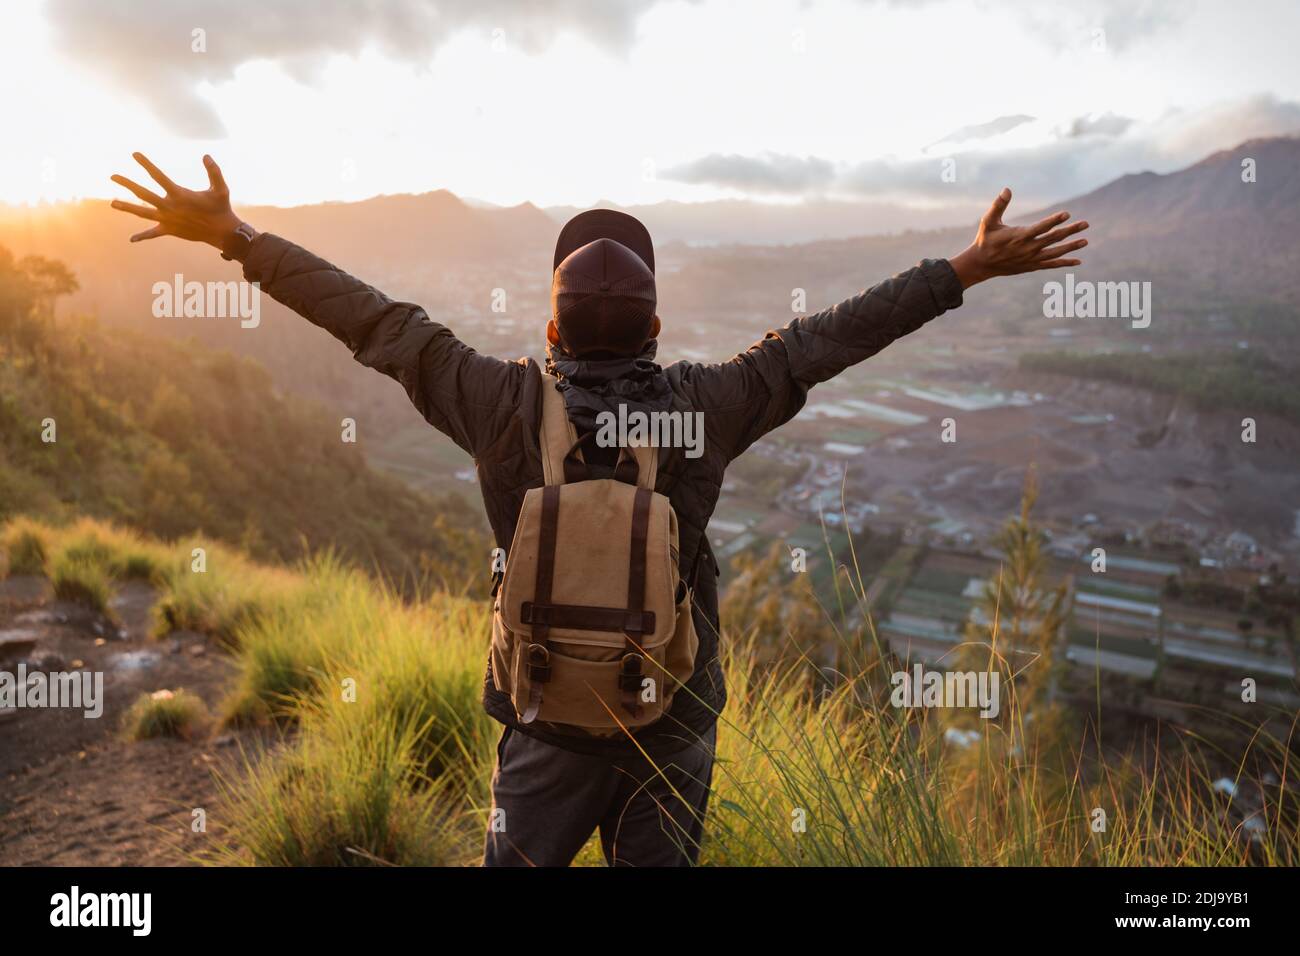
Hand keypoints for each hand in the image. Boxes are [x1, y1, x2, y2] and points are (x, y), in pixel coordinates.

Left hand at [110, 153, 244, 249]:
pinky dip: (143, 236)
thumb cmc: (221, 208)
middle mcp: (170, 206)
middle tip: (113, 176)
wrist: (223, 232)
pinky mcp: (170, 230)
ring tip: (112, 203)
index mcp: (179, 194)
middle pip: (143, 194)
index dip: (146, 164)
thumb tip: (206, 155)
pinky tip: (132, 239)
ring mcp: (168, 219)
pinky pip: (154, 233)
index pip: (158, 176)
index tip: (134, 155)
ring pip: (143, 213)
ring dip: (128, 207)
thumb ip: (214, 171)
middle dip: (127, 184)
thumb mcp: (220, 188)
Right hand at [949, 187, 1088, 288]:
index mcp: (1019, 236)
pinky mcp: (1032, 266)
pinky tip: (1077, 261)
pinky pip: (1051, 264)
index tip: (1067, 214)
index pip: (1040, 228)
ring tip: (1085, 241)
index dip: (1054, 221)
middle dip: (1070, 231)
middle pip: (1053, 239)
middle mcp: (1028, 249)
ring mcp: (1031, 259)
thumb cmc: (985, 239)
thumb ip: (998, 205)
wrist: (981, 264)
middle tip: (1086, 224)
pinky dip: (1064, 263)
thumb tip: (1007, 189)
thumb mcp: (988, 221)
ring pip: (1055, 253)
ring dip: (1071, 247)